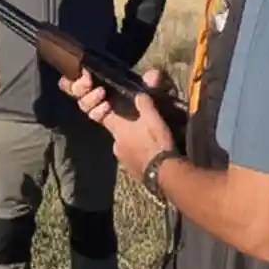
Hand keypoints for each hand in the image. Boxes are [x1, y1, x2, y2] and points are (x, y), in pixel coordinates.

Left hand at [58, 69, 176, 179]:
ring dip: (132, 143)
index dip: (108, 111)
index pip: (105, 117)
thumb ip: (144, 104)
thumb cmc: (156, 143)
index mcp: (118, 131)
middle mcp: (115, 146)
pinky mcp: (131, 171)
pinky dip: (138, 155)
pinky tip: (149, 155)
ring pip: (125, 147)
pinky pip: (132, 159)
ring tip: (147, 142)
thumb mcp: (153, 118)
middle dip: (126, 130)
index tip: (112, 107)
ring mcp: (123, 160)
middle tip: (139, 127)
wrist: (163, 173)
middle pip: (117, 133)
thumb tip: (138, 95)